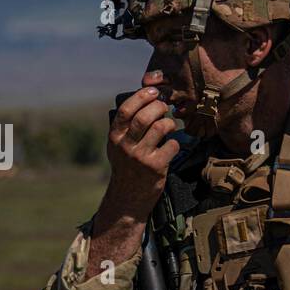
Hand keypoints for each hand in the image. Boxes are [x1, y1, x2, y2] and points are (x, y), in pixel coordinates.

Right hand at [103, 69, 182, 217]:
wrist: (128, 198)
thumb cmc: (126, 167)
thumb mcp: (118, 147)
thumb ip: (125, 127)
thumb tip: (146, 100)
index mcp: (115, 137)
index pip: (125, 110)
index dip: (141, 96)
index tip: (153, 91)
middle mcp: (125, 146)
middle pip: (144, 117)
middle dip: (159, 107)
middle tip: (164, 108)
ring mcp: (140, 157)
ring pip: (160, 128)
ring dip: (169, 123)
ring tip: (169, 126)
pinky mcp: (156, 167)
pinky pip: (172, 145)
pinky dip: (174, 142)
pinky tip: (170, 146)